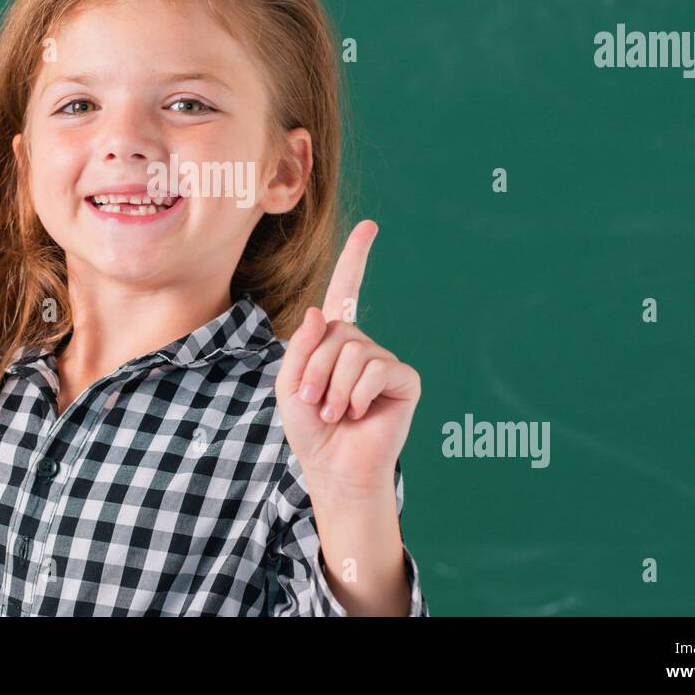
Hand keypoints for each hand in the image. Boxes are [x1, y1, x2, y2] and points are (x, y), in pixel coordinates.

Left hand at [273, 220, 421, 494]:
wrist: (334, 468)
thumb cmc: (311, 429)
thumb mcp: (289, 385)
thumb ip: (300, 347)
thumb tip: (321, 310)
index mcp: (333, 341)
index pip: (347, 291)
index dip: (356, 258)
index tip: (370, 226)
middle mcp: (361, 345)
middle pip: (335, 331)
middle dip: (316, 369)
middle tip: (316, 402)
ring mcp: (384, 361)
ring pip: (353, 351)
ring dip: (334, 387)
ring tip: (335, 412)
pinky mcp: (404, 380)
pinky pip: (376, 369)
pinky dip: (358, 394)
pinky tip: (360, 414)